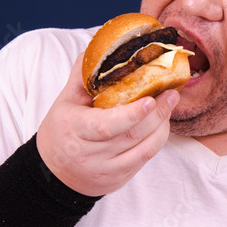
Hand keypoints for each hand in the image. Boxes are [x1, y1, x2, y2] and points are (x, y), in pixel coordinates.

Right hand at [36, 55, 178, 196]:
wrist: (55, 173)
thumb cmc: (61, 130)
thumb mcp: (64, 101)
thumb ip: (83, 75)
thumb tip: (101, 47)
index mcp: (74, 130)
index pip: (106, 125)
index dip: (131, 114)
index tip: (150, 99)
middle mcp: (89, 154)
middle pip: (131, 136)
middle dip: (157, 114)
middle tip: (171, 93)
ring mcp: (106, 170)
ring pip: (142, 150)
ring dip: (162, 126)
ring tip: (170, 104)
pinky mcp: (118, 179)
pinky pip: (144, 159)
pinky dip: (157, 140)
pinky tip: (162, 123)